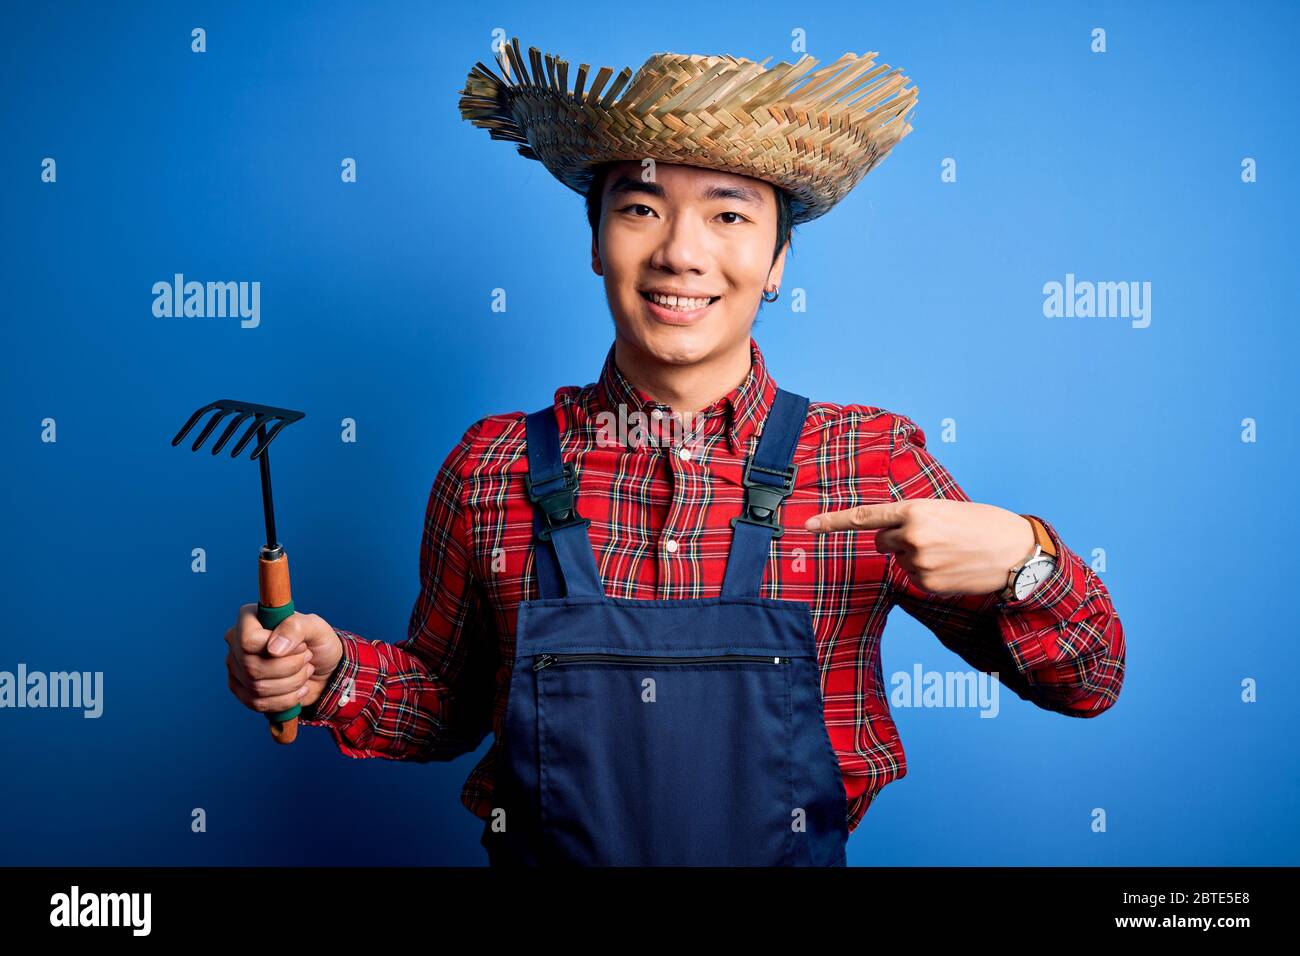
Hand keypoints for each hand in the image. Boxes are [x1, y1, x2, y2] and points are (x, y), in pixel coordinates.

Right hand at [224, 604, 343, 713]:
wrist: (325, 669)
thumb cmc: (318, 643)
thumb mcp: (315, 627)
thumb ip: (295, 628)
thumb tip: (273, 649)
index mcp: (250, 619)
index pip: (248, 641)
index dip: (278, 647)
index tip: (301, 645)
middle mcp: (236, 643)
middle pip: (252, 667)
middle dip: (290, 667)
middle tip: (307, 657)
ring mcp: (237, 669)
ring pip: (257, 688)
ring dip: (292, 683)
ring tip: (305, 671)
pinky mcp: (243, 691)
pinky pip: (258, 704)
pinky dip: (286, 699)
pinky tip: (300, 689)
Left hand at [805, 500, 1035, 595]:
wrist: (1017, 552)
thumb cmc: (983, 525)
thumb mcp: (945, 510)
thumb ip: (913, 519)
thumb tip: (891, 538)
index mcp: (915, 510)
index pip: (864, 516)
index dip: (833, 521)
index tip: (808, 525)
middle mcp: (912, 536)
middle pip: (881, 540)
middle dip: (896, 538)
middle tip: (931, 535)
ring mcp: (918, 563)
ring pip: (899, 560)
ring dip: (916, 555)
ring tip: (950, 550)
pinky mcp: (927, 584)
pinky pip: (913, 577)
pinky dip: (928, 572)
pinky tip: (952, 566)